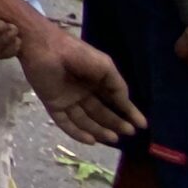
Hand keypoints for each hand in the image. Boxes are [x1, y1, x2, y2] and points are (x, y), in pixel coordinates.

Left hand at [20, 29, 146, 144]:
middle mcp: (83, 92)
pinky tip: (91, 140)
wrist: (44, 46)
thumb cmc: (77, 54)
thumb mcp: (105, 67)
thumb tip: (128, 105)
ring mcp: (67, 99)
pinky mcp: (53, 104)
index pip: (114, 100)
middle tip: (130, 133)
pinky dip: (77, 133)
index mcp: (95, 80)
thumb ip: (117, 87)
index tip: (142, 125)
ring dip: (100, 131)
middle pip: (101, 113)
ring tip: (114, 138)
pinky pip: (65, 122)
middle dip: (116, 123)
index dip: (128, 112)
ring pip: (85, 120)